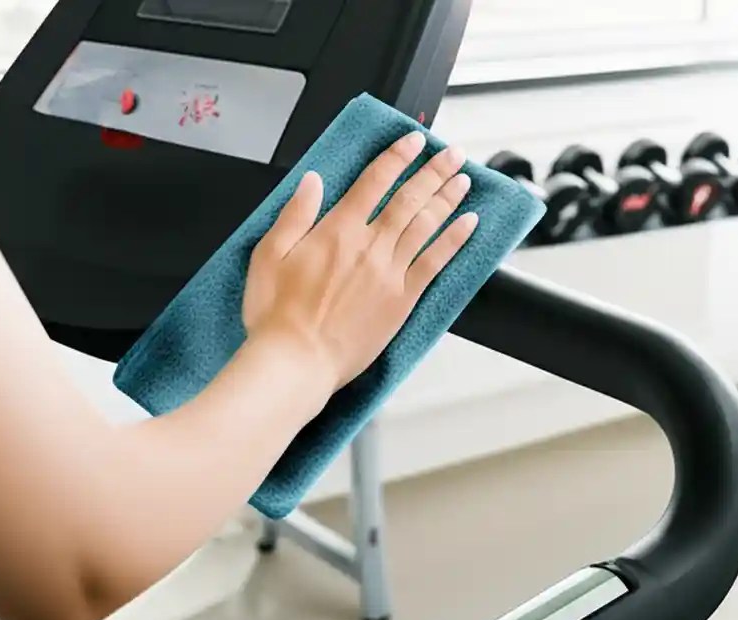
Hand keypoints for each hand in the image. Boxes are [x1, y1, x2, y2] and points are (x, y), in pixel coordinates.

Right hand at [243, 131, 477, 389]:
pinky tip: (469, 224)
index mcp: (336, 231)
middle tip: (452, 152)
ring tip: (463, 178)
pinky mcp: (403, 300)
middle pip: (409, 198)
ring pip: (427, 225)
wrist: (297, 361)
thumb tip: (313, 182)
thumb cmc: (277, 315)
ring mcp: (390, 273)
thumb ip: (295, 214)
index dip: (396, 157)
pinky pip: (435, 262)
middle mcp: (369, 247)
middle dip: (433, 170)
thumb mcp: (268, 255)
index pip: (374, 181)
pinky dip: (454, 239)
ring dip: (448, 197)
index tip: (413, 140)